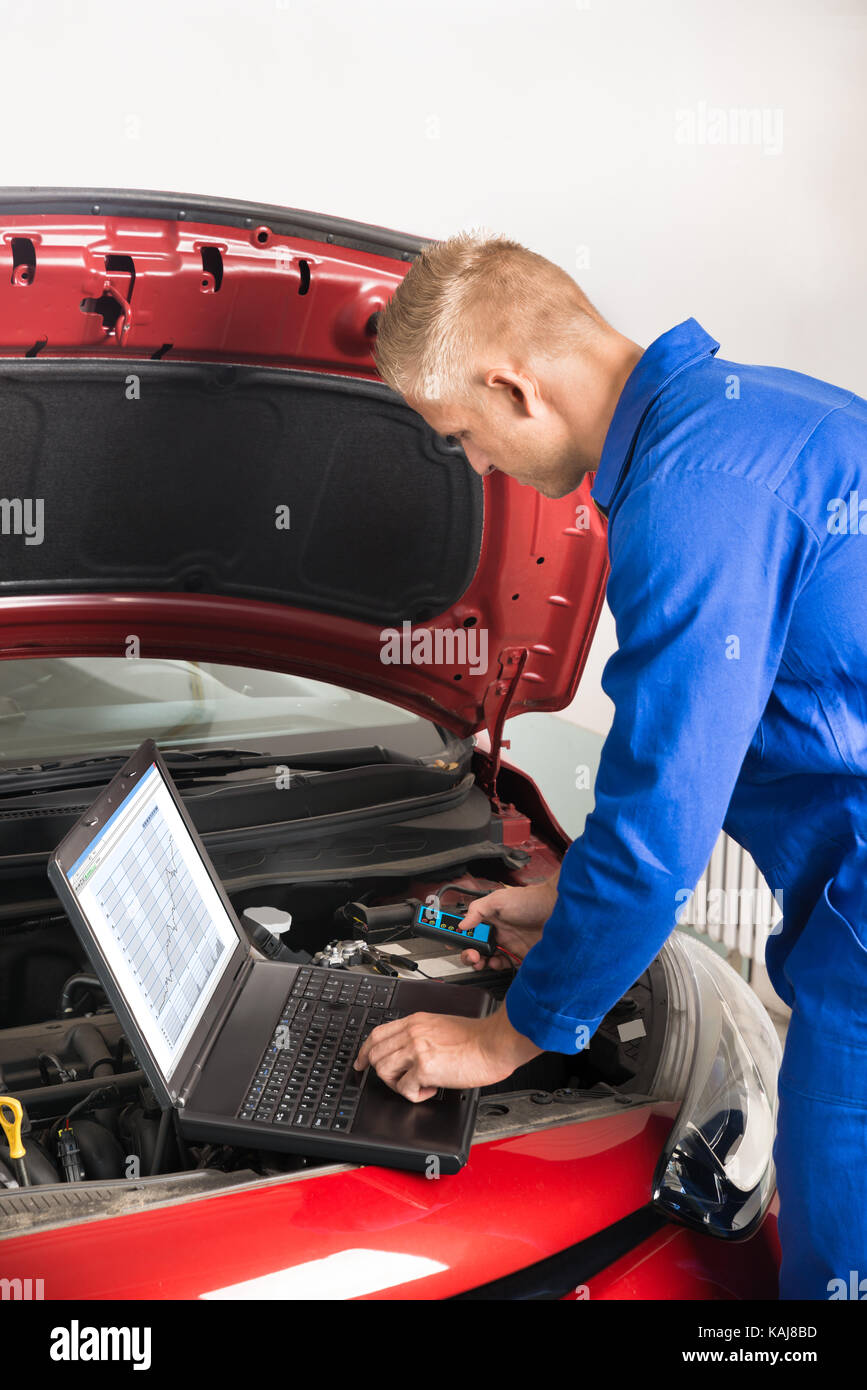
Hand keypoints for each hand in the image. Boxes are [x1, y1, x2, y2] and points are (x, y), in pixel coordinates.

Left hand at [352, 1005, 541, 1100]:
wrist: (494, 1043)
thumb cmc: (476, 1038)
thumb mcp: (441, 1025)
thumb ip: (421, 1034)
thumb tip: (408, 1052)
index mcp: (415, 1021)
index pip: (377, 1034)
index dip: (365, 1051)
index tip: (361, 1062)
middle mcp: (412, 1032)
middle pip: (375, 1054)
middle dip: (383, 1073)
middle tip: (399, 1082)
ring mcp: (416, 1048)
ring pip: (384, 1071)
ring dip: (399, 1084)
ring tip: (419, 1084)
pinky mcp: (424, 1067)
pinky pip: (405, 1089)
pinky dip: (416, 1095)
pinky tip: (431, 1089)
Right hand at [457, 878, 558, 971]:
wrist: (556, 913)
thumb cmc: (530, 901)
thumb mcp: (498, 900)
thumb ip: (477, 910)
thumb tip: (462, 924)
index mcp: (489, 917)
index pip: (469, 929)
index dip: (461, 936)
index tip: (455, 941)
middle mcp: (497, 931)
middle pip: (475, 946)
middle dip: (468, 953)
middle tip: (471, 954)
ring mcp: (508, 944)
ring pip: (487, 958)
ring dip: (479, 962)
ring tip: (480, 961)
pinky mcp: (519, 956)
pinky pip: (503, 965)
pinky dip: (495, 967)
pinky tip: (495, 962)